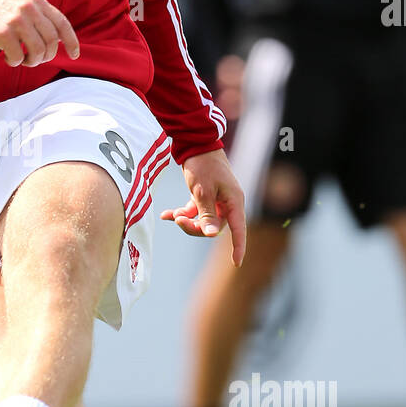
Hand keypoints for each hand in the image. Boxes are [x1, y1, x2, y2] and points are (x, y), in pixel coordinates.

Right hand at [0, 0, 79, 67]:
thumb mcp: (23, 6)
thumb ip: (40, 18)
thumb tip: (59, 40)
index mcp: (37, 1)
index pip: (62, 23)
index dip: (71, 41)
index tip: (74, 55)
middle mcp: (29, 8)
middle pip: (51, 41)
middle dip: (46, 56)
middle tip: (34, 60)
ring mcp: (16, 20)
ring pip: (38, 51)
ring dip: (32, 62)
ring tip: (23, 60)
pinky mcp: (3, 33)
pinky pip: (19, 57)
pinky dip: (15, 63)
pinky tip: (7, 58)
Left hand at [160, 148, 245, 265]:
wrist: (195, 143)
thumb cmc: (202, 166)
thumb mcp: (202, 191)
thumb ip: (207, 214)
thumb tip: (212, 235)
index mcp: (233, 201)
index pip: (238, 229)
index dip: (238, 247)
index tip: (236, 263)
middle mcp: (227, 202)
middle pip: (214, 226)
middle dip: (195, 228)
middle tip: (177, 220)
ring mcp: (216, 199)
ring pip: (203, 220)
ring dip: (187, 221)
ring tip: (171, 215)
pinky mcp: (205, 196)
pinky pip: (195, 211)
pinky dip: (182, 213)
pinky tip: (166, 214)